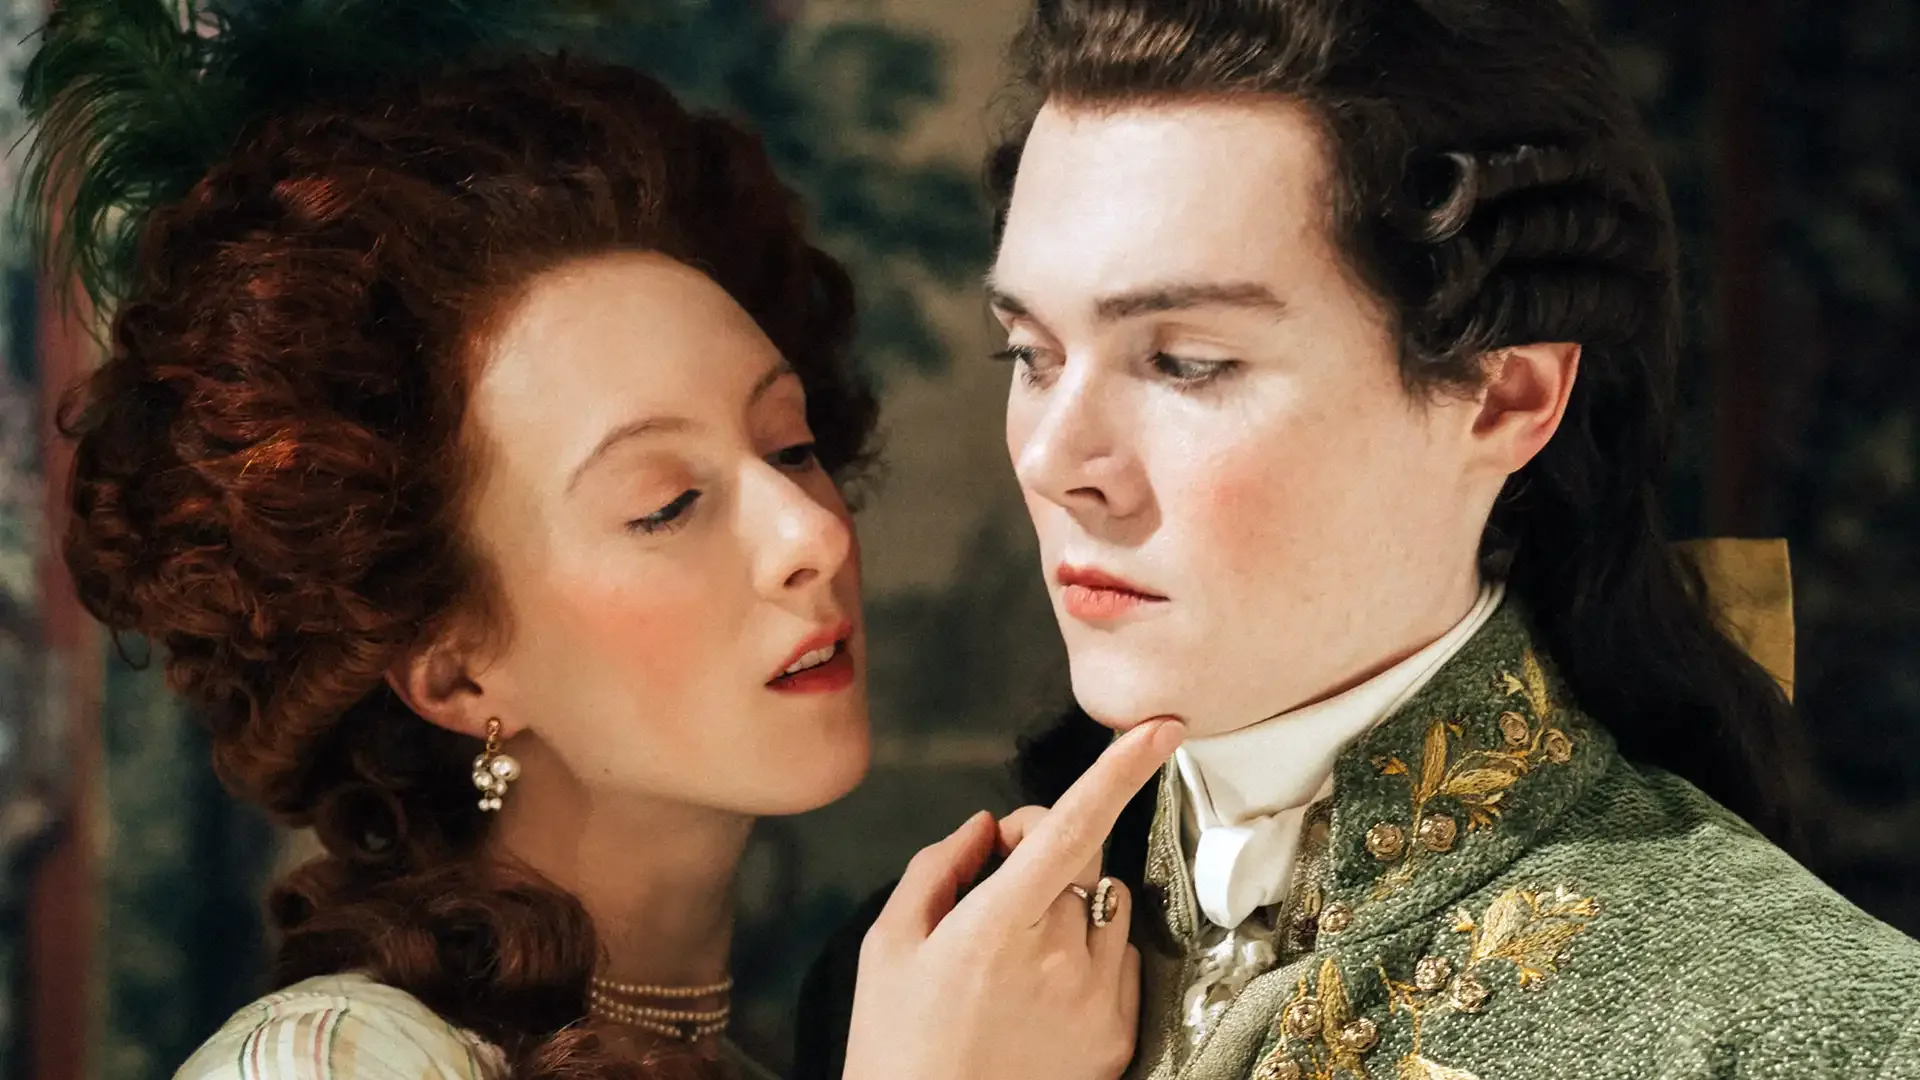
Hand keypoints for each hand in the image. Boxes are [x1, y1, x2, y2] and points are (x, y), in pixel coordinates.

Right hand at [842, 717, 1185, 1079]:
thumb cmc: (896, 1045)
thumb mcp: (888, 947)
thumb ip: (938, 869)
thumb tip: (987, 827)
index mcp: (997, 926)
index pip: (1071, 827)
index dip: (1120, 769)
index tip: (1162, 727)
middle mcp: (1061, 958)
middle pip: (1087, 857)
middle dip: (1051, 847)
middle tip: (999, 881)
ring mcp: (1097, 1001)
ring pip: (1109, 907)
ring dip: (1075, 907)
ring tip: (1016, 959)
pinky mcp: (1118, 1037)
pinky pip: (1119, 961)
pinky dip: (1089, 958)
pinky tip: (1040, 997)